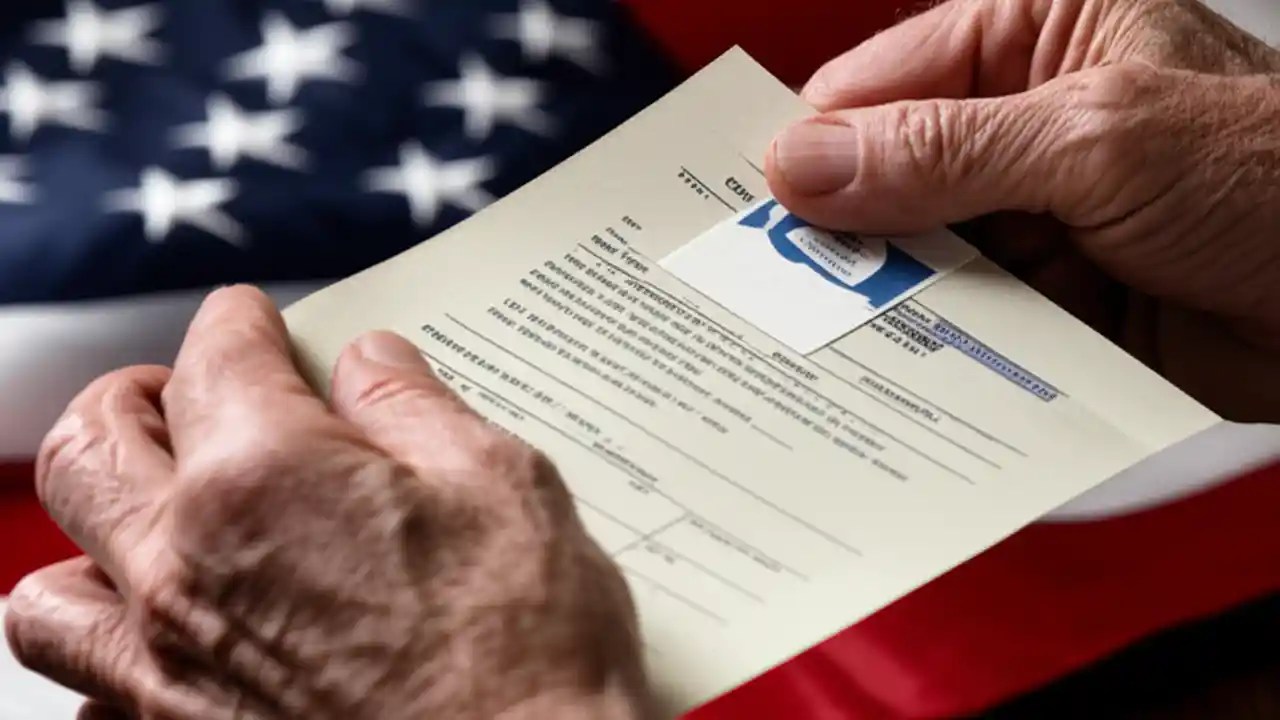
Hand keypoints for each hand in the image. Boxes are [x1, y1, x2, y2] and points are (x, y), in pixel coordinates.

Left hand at [5, 286, 649, 719]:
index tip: (255, 320)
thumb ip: (415, 408)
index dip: (240, 322)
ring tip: (157, 519)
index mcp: (265, 477)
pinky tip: (178, 640)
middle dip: (135, 397)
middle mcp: (186, 569)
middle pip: (92, 446)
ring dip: (95, 534)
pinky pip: (90, 696)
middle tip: (186, 393)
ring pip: (51, 587)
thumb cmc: (528, 650)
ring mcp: (168, 671)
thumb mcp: (501, 485)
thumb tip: (370, 363)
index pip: (216, 357)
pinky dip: (113, 656)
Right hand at [766, 0, 1279, 421]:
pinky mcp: (1047, 299)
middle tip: (783, 275)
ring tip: (831, 329)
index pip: (883, 78)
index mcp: (1037, 34)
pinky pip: (960, 319)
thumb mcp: (1099, 139)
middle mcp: (1023, 122)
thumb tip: (810, 161)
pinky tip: (899, 363)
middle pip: (885, 170)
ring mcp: (1032, 216)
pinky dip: (931, 345)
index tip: (758, 198)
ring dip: (886, 292)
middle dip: (843, 225)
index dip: (818, 137)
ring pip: (914, 253)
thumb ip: (946, 152)